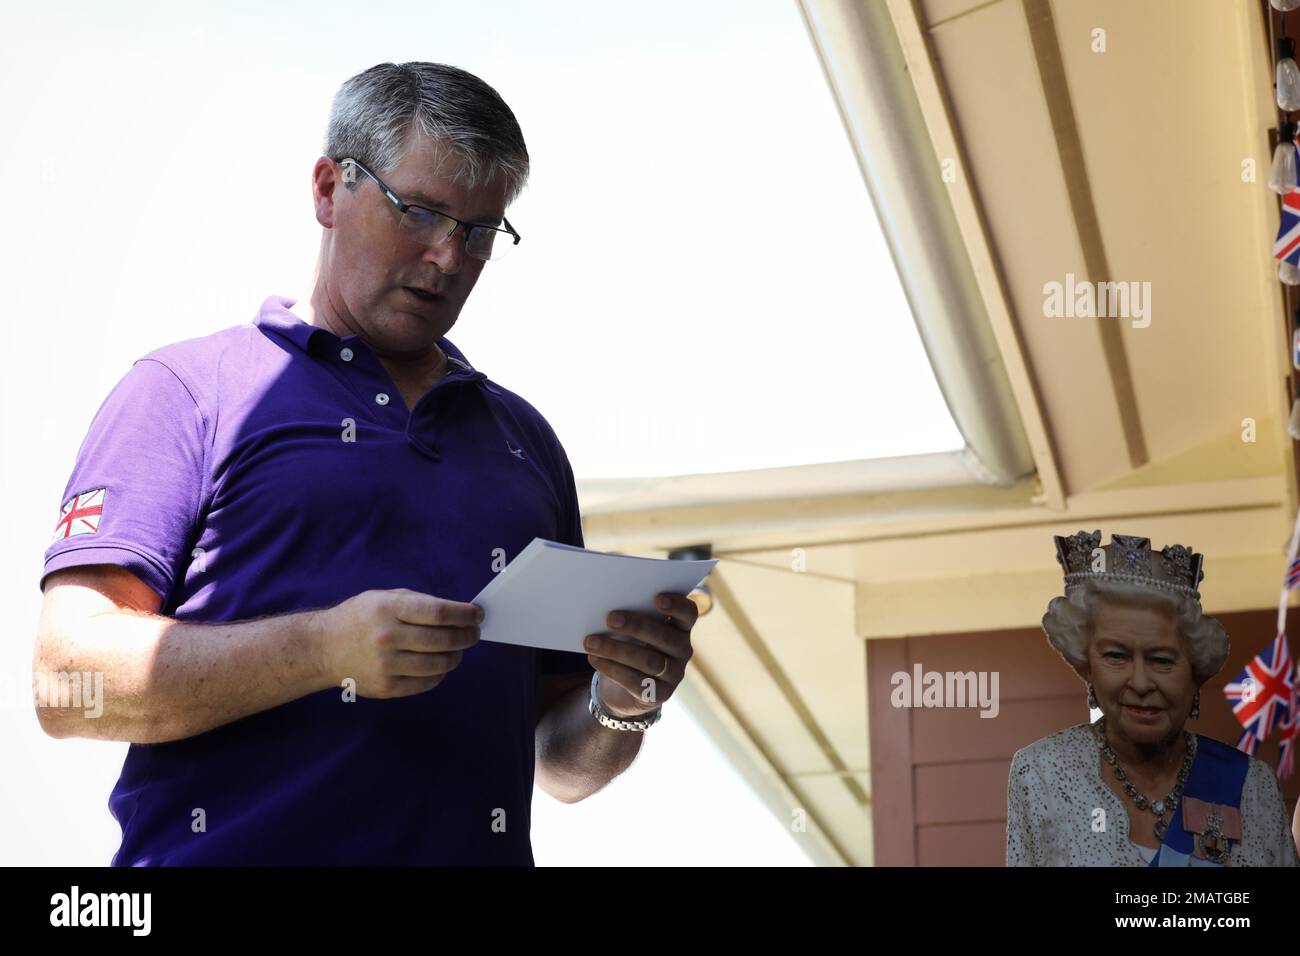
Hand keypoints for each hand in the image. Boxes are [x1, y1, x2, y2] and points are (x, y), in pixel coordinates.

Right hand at [322, 589, 480, 697]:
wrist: (324, 648)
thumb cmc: (361, 618)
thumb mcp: (385, 597)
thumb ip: (420, 603)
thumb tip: (458, 613)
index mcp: (388, 609)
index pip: (439, 613)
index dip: (465, 615)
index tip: (477, 615)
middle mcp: (387, 637)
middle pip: (443, 640)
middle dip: (467, 636)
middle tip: (474, 633)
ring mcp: (386, 665)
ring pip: (439, 664)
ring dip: (457, 656)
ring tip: (459, 650)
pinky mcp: (386, 687)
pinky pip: (426, 682)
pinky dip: (440, 673)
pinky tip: (440, 664)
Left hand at [583, 592, 697, 717]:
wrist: (624, 689)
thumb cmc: (629, 647)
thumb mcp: (633, 632)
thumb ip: (630, 618)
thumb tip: (607, 610)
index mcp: (680, 628)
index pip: (688, 614)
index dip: (677, 605)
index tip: (657, 598)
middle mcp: (682, 651)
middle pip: (664, 637)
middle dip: (636, 626)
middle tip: (610, 618)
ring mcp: (674, 675)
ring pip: (649, 661)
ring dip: (617, 650)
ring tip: (591, 642)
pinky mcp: (660, 695)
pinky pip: (636, 681)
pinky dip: (612, 669)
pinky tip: (595, 659)